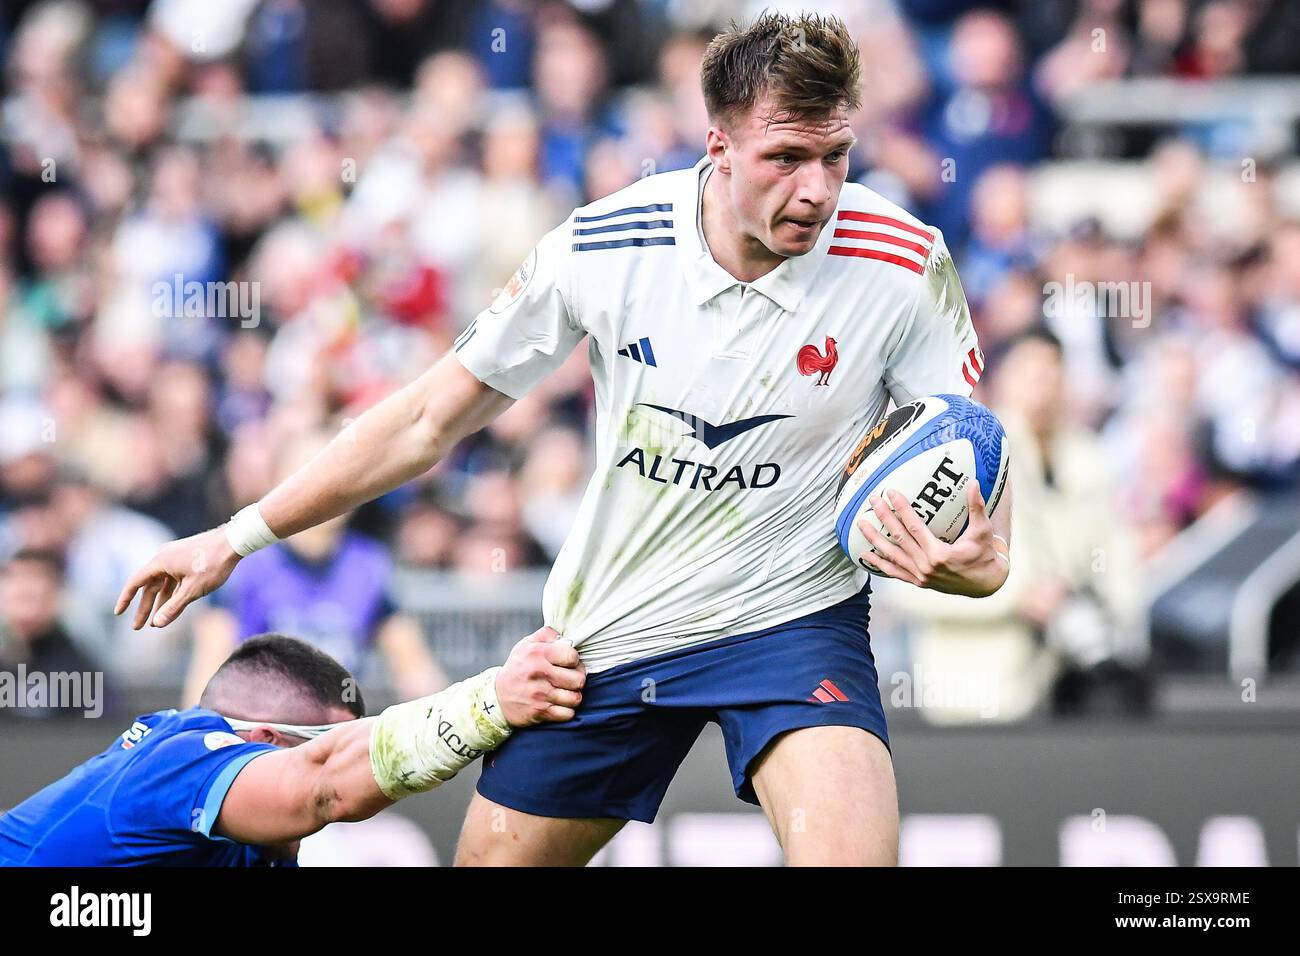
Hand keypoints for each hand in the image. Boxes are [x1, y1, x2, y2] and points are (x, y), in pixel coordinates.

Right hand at [114, 527, 241, 628]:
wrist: (234, 541)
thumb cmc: (213, 564)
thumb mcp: (193, 590)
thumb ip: (173, 607)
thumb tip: (157, 624)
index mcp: (160, 562)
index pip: (135, 582)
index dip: (126, 599)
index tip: (118, 613)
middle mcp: (164, 558)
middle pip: (149, 586)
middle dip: (145, 608)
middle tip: (138, 628)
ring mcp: (176, 557)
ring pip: (163, 584)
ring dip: (160, 603)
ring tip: (156, 623)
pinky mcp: (187, 559)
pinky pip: (174, 579)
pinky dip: (172, 593)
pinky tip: (173, 607)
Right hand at [495, 626, 585, 726]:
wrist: (498, 696)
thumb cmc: (518, 667)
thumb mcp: (527, 644)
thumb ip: (547, 635)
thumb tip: (566, 637)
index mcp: (537, 653)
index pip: (572, 656)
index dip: (574, 660)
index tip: (568, 663)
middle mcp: (538, 673)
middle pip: (578, 679)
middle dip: (578, 679)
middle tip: (570, 679)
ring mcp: (539, 694)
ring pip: (576, 698)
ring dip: (573, 696)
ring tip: (565, 692)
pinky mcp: (540, 712)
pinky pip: (568, 714)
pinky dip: (567, 711)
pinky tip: (559, 704)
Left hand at [857, 481, 1008, 596]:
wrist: (986, 585)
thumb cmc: (984, 555)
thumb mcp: (983, 531)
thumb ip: (977, 508)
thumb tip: (974, 483)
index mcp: (939, 554)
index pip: (914, 526)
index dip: (901, 508)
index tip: (890, 492)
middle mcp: (926, 566)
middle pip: (899, 538)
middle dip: (884, 517)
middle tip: (872, 500)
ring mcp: (920, 576)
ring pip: (892, 555)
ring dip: (875, 539)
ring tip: (860, 525)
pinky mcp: (918, 582)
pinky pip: (894, 572)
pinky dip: (879, 563)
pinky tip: (865, 554)